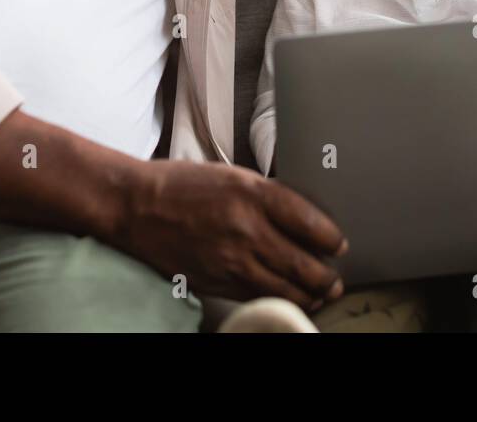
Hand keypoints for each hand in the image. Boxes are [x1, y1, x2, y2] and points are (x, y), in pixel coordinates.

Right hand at [113, 159, 347, 309]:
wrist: (138, 207)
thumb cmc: (185, 185)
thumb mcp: (234, 176)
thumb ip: (269, 196)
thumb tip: (304, 218)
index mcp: (254, 194)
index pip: (311, 223)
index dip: (332, 239)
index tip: (339, 244)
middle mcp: (247, 229)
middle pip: (304, 265)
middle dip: (327, 278)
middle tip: (336, 280)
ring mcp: (231, 260)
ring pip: (285, 290)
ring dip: (309, 296)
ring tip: (321, 295)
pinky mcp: (217, 282)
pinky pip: (258, 297)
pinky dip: (278, 300)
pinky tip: (288, 299)